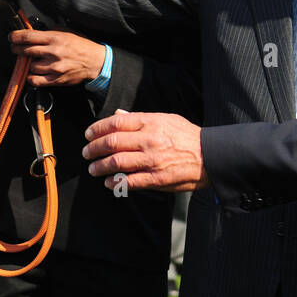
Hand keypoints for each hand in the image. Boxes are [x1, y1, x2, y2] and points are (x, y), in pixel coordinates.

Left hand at [9, 29, 104, 87]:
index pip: (28, 36)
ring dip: (28, 63)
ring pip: (30, 66)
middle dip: (17, 49)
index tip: (11, 37)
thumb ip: (49, 32)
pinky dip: (32, 77)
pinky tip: (34, 72)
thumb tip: (34, 31)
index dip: (16, 36)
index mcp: (55, 38)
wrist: (95, 61)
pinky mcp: (56, 79)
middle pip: (26, 51)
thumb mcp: (66, 32)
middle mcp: (53, 52)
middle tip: (16, 48)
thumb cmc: (81, 46)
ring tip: (32, 60)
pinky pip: (36, 80)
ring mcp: (54, 67)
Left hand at [82, 111, 206, 191]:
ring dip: (100, 166)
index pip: (116, 123)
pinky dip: (115, 182)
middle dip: (93, 149)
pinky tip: (108, 182)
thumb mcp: (166, 119)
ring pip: (116, 162)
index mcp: (151, 122)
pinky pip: (129, 181)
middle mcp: (149, 139)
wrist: (210, 156)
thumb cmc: (187, 136)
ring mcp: (152, 160)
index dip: (97, 129)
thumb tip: (118, 114)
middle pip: (111, 142)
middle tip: (86, 153)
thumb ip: (140, 118)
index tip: (88, 134)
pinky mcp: (157, 178)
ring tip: (93, 168)